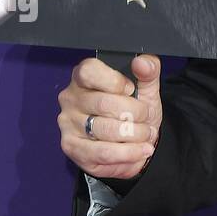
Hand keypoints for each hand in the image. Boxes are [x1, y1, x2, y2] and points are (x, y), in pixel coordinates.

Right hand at [57, 53, 162, 180]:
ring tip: (144, 134)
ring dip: (134, 135)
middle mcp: (70, 98)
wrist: (135, 142)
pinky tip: (141, 150)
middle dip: (134, 113)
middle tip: (144, 118)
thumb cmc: (134, 112)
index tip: (131, 90)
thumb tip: (142, 62)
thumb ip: (148, 71)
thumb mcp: (145, 89)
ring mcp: (68, 123)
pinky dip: (127, 153)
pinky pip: (102, 152)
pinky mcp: (72, 147)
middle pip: (103, 103)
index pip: (89, 71)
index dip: (116, 82)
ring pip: (105, 129)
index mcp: (83, 77)